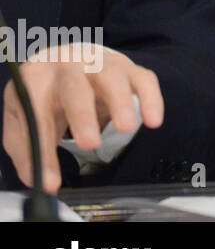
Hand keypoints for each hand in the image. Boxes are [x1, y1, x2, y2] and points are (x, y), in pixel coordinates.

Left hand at [2, 45, 163, 192]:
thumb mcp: (26, 124)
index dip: (41, 144)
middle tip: (90, 145)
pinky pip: (144, 78)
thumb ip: (32, 154)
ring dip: (121, 102)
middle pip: (75, 86)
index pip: (35, 111)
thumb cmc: (45, 97)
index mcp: (35, 78)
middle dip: (82, 115)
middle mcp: (68, 64)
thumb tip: (47, 185)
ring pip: (112, 75)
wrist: (65, 63)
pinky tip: (153, 120)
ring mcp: (101, 63)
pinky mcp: (128, 67)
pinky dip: (151, 98)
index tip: (50, 177)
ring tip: (127, 128)